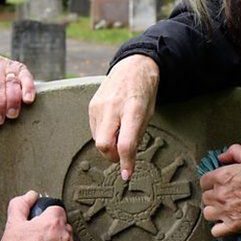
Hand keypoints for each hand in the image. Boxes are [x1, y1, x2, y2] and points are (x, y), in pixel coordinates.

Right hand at [0, 191, 77, 240]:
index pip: (57, 210)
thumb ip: (21, 204)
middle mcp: (65, 237)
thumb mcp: (12, 224)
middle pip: (63, 226)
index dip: (46, 216)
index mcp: (52, 223)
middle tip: (38, 240)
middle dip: (53, 231)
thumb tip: (31, 196)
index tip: (40, 224)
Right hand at [88, 54, 158, 179]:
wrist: (133, 66)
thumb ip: (137, 135)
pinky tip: (113, 125)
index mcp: (132, 109)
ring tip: (120, 133)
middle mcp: (112, 107)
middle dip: (112, 156)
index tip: (126, 175)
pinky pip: (94, 129)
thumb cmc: (144, 90)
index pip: (125, 143)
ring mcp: (98, 106)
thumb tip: (127, 158)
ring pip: (98, 139)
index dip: (125, 163)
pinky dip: (104, 134)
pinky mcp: (91, 106)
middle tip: (122, 156)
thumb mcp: (148, 113)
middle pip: (104, 145)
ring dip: (109, 144)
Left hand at [199, 144, 240, 236]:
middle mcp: (220, 194)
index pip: (204, 181)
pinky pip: (216, 231)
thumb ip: (235, 153)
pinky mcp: (234, 226)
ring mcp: (225, 211)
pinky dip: (220, 229)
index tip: (216, 185)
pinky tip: (226, 224)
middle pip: (206, 197)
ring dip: (215, 212)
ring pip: (208, 213)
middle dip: (214, 197)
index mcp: (222, 177)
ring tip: (224, 210)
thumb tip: (223, 157)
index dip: (211, 183)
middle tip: (224, 197)